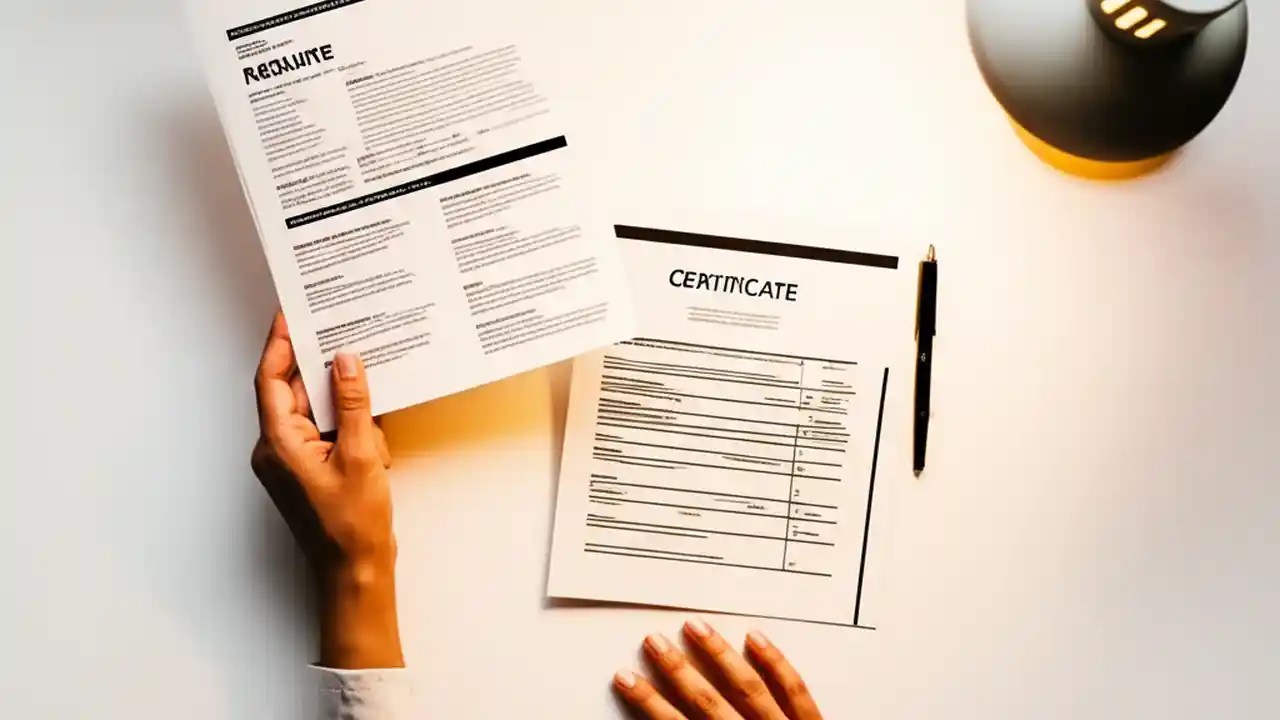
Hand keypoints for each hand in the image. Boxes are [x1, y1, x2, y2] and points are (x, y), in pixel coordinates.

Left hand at [250, 311, 402, 668]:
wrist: (355, 572)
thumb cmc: (352, 525)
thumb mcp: (361, 455)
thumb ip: (353, 403)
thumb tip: (346, 361)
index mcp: (278, 443)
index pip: (271, 379)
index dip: (280, 344)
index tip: (291, 314)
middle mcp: (278, 449)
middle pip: (292, 391)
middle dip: (320, 368)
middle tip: (341, 332)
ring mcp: (293, 461)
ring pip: (313, 411)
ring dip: (341, 404)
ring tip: (366, 394)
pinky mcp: (311, 469)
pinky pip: (324, 431)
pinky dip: (346, 424)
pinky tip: (371, 424)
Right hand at [614, 620, 822, 719]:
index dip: (649, 703)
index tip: (627, 679)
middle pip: (707, 703)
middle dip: (677, 670)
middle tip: (654, 643)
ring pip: (748, 688)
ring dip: (719, 655)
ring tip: (696, 627)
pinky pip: (795, 691)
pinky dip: (775, 662)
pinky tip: (756, 638)